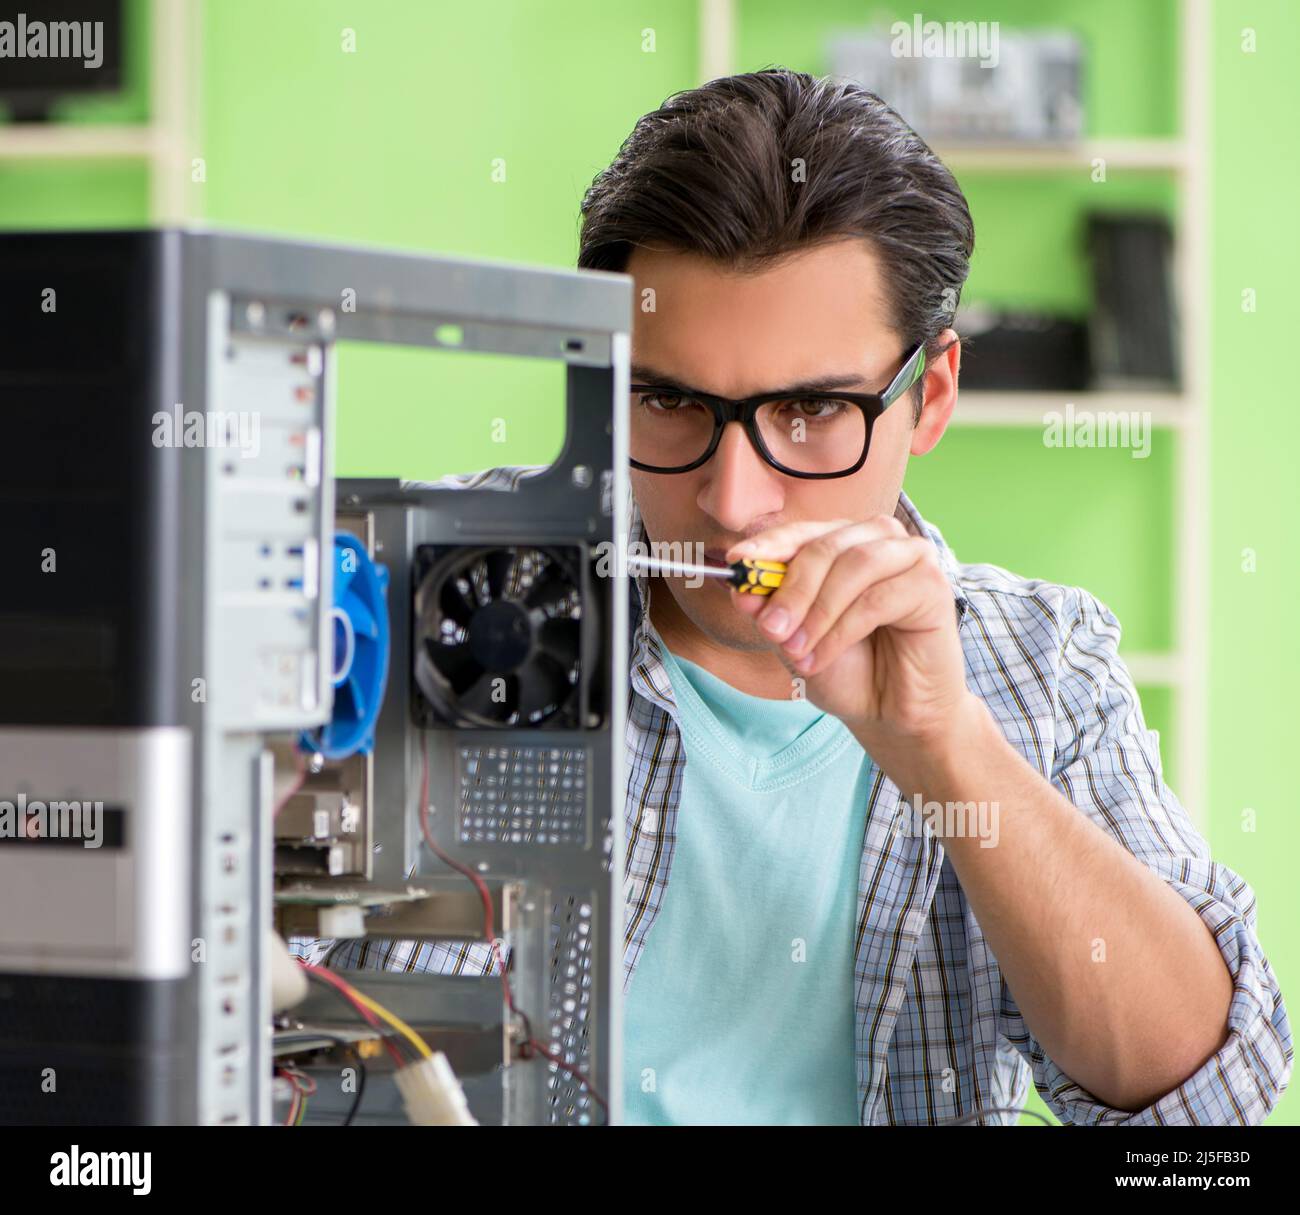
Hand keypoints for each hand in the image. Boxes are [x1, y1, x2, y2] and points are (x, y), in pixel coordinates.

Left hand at [725, 516, 979, 761]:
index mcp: (844, 541)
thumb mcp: (794, 639)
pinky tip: (821, 656)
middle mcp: (878, 539)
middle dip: (790, 590)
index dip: (768, 545)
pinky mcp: (932, 585)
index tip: (737, 563)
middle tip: (769, 629)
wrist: (892, 714)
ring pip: (852, 567)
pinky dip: (841, 630)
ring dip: (816, 612)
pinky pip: (877, 599)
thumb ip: (771, 610)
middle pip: (825, 547)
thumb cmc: (848, 671)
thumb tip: (742, 587)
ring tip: (796, 652)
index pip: (801, 532)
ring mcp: (910, 556)